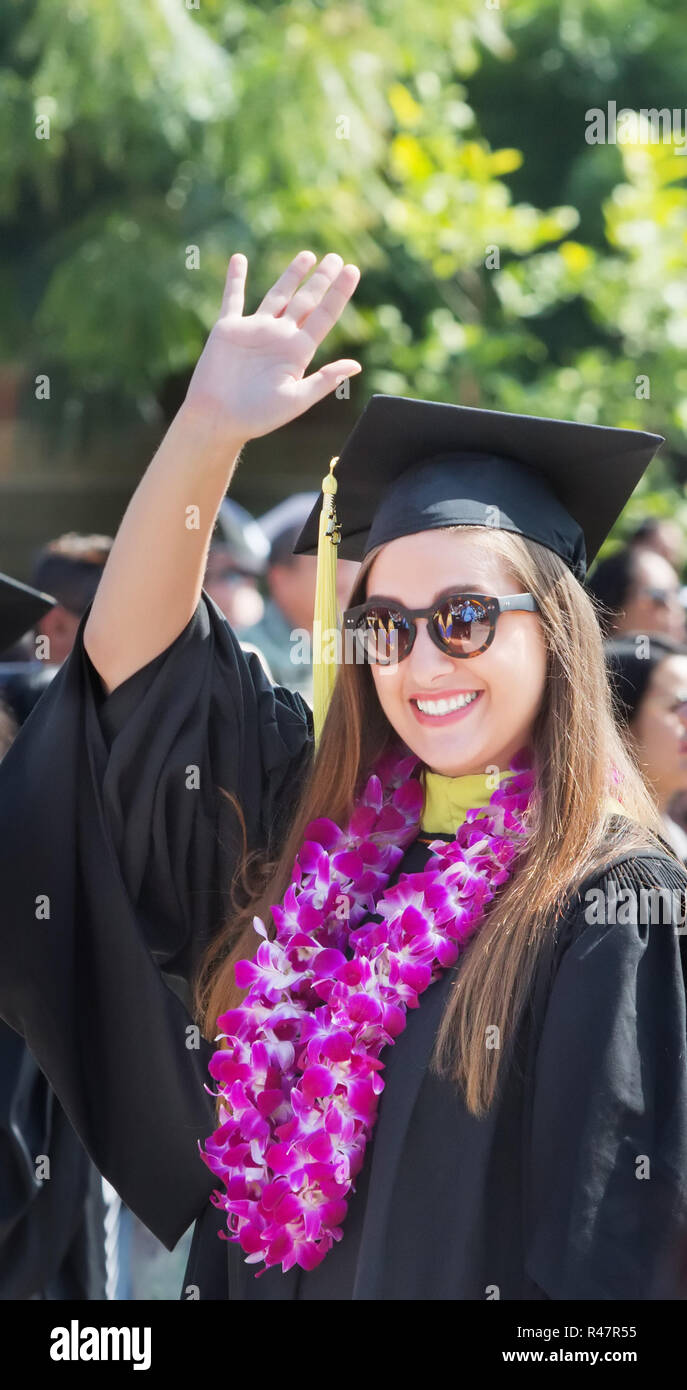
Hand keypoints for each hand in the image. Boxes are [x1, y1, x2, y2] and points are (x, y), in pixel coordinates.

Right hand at [183, 250, 361, 441]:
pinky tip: (239, 259)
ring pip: (277, 295)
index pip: (324, 316)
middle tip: (336, 259)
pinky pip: (233, 299)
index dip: (339, 294)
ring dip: (291, 275)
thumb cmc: (257, 416)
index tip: (353, 271)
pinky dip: (235, 279)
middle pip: (305, 301)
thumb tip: (356, 365)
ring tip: (307, 256)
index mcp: (298, 352)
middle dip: (321, 280)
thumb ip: (325, 380)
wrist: (218, 419)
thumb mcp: (296, 399)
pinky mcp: (229, 329)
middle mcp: (279, 337)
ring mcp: (254, 330)